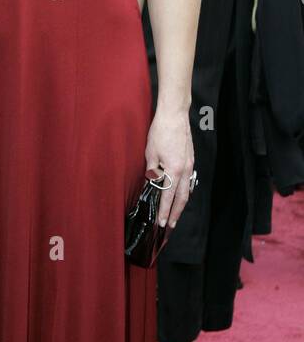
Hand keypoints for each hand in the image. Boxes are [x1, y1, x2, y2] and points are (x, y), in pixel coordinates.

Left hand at [144, 107, 193, 228]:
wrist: (175, 115)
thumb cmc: (160, 132)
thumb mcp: (150, 154)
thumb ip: (152, 172)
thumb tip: (152, 184)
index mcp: (174, 170)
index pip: (168, 196)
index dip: (164, 211)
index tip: (161, 222)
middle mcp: (185, 170)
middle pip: (182, 198)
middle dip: (175, 214)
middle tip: (169, 226)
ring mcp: (190, 165)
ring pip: (187, 190)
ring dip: (180, 205)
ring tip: (174, 215)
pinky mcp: (190, 160)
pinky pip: (188, 181)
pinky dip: (184, 192)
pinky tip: (179, 196)